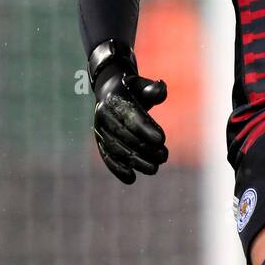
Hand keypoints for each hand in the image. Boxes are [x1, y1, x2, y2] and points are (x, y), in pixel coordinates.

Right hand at [92, 65, 168, 183]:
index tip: (162, 140)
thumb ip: (153, 89)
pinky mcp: (100, 142)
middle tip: (164, 157)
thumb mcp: (142, 85)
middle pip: (124, 135)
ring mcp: (100, 130)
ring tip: (154, 169)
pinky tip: (131, 179)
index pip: (131, 116)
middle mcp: (103, 115)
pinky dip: (118, 169)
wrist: (110, 92)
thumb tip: (160, 89)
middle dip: (145, 148)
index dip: (145, 129)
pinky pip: (107, 157)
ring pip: (117, 149)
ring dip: (135, 162)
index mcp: (114, 99)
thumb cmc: (133, 90)